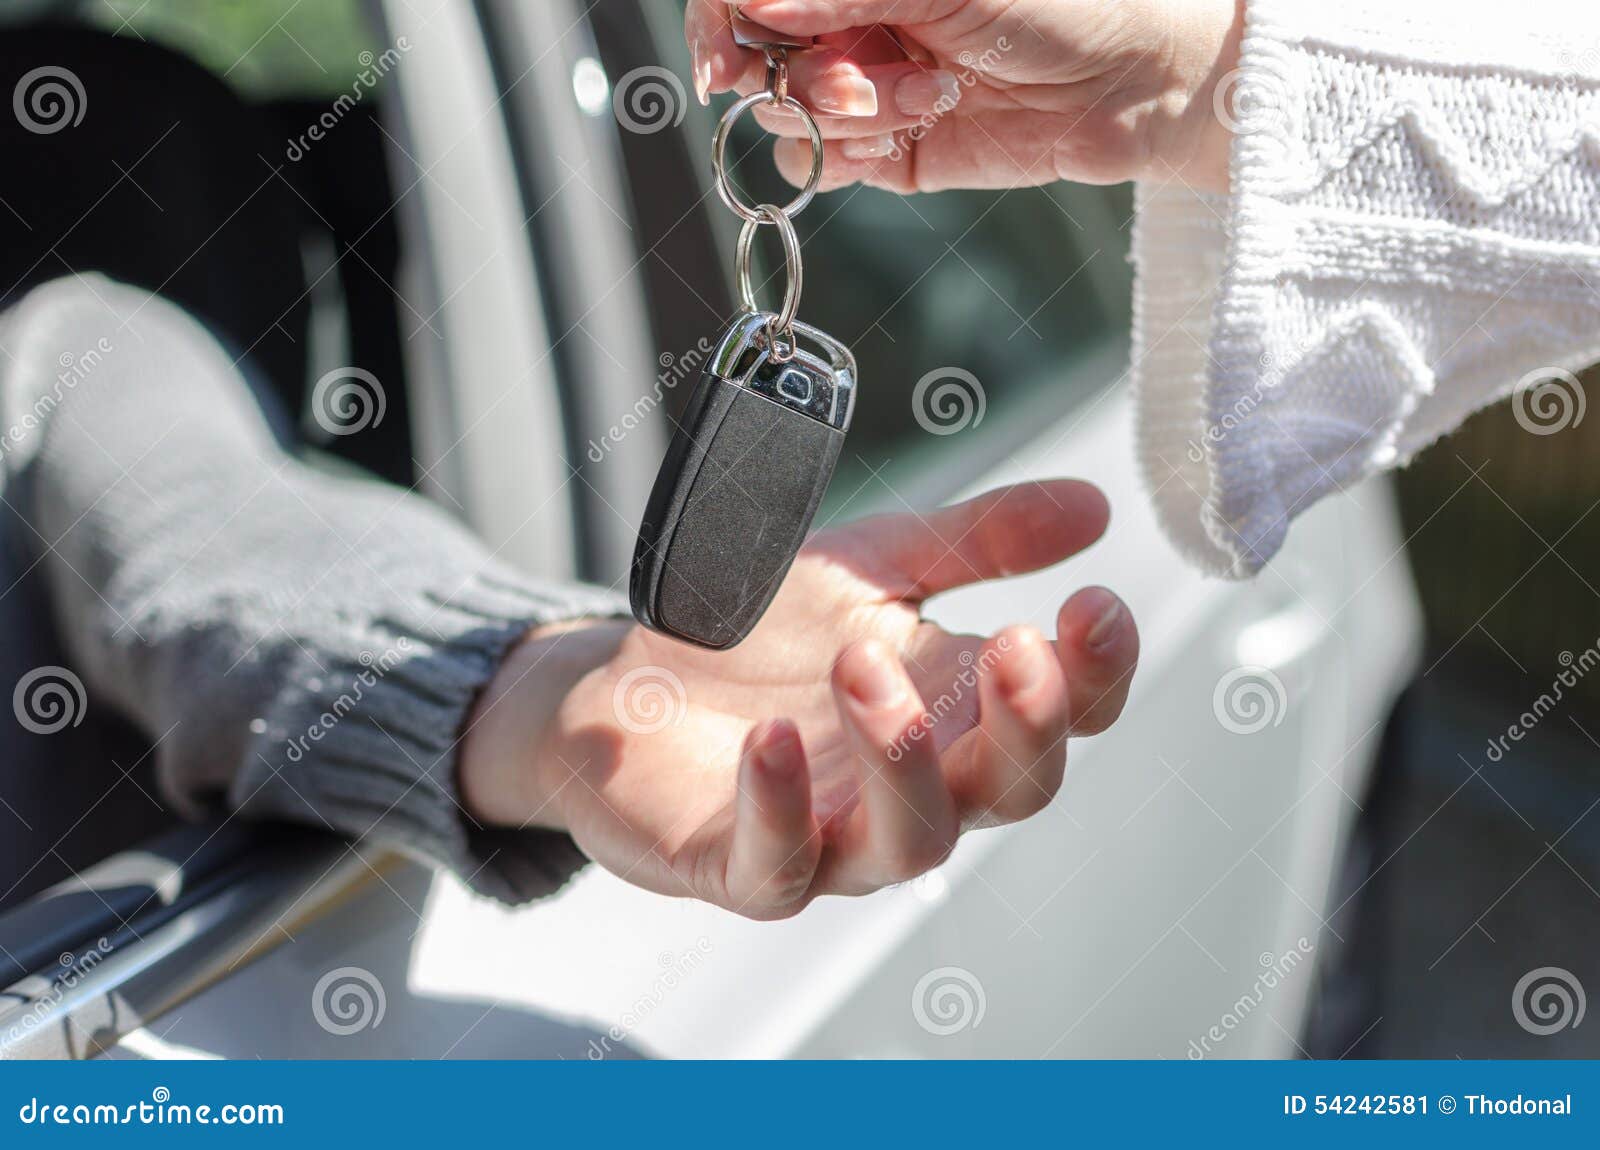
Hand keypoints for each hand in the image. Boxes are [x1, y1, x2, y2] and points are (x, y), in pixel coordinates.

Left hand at [461, 481, 1137, 918]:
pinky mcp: (743, 865)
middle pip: (1015, 789)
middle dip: (1030, 724)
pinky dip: (783, 808)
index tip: (1094, 605)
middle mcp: (915, 783)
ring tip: (862, 664)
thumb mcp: (872, 567)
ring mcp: (835, 833)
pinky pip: (780, 866)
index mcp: (959, 708)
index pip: (1067, 713)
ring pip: (915, 841)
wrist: (627, 682)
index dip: (1098, 672)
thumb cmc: (761, 635)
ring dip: (905, 755)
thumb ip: (977, 539)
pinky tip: (773, 740)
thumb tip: (1095, 502)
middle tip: (1017, 646)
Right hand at [686, 0, 1242, 193]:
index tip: (726, 56)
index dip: (720, 19)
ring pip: (788, 117)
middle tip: (861, 81)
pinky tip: (916, 129)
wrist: (1137, 80)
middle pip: (756, 58)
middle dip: (802, 78)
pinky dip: (857, 155)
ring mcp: (862, 86)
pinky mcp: (885, 150)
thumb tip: (760, 4)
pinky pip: (823, 166)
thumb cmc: (1066, 2)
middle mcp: (850, 23)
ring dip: (853, 114)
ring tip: (932, 93)